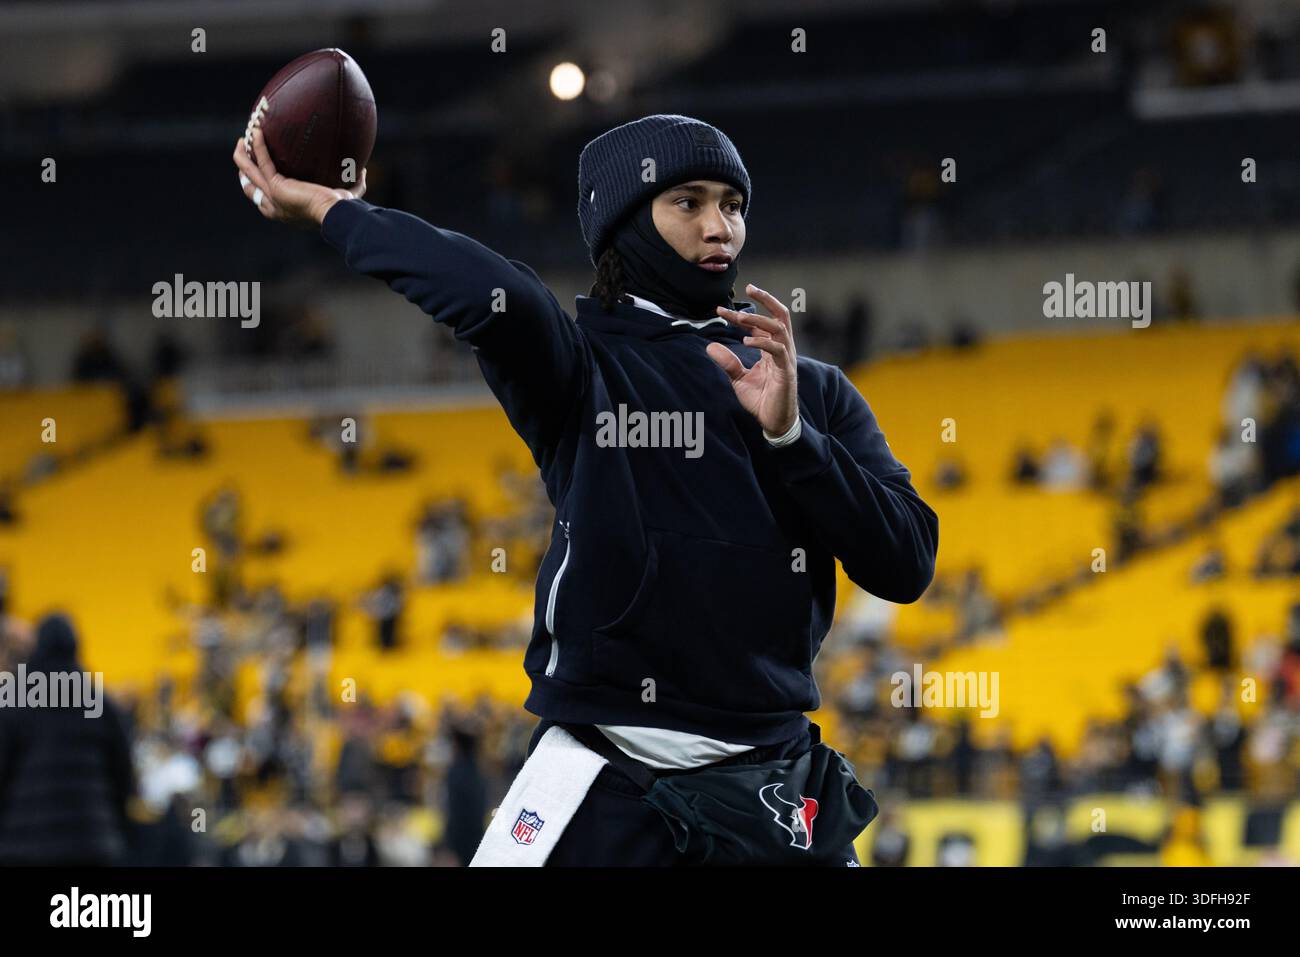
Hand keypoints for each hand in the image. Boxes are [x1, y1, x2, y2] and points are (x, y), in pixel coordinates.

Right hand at [232, 127, 366, 226]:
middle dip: (244, 169)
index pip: (264, 199)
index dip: (258, 184)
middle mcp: (274, 206)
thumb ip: (352, 186)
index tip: (259, 169)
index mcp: (285, 211)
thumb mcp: (344, 198)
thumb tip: (362, 171)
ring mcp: (272, 197)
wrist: (336, 214)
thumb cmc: (342, 210)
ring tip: (243, 139)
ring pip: (248, 172)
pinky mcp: (276, 186)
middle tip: (244, 152)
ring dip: (243, 155)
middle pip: (249, 186)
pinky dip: (259, 145)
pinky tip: (258, 131)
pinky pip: (262, 161)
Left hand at [706, 284, 798, 436]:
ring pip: (779, 328)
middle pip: (780, 315)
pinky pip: (778, 350)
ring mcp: (786, 358)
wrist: (774, 422)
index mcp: (772, 348)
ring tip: (739, 317)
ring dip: (758, 319)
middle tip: (749, 287)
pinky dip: (762, 342)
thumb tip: (710, 346)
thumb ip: (728, 362)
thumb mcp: (739, 379)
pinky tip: (746, 341)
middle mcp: (783, 349)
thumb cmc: (761, 400)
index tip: (720, 309)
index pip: (760, 323)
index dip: (741, 314)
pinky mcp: (786, 371)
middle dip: (766, 298)